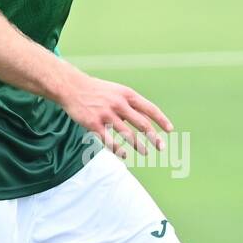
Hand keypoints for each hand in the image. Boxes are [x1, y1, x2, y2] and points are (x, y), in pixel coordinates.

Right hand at [58, 69, 172, 158]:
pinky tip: (125, 155)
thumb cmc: (99, 91)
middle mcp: (119, 104)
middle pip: (142, 124)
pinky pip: (109, 141)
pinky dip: (119, 150)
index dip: (161, 120)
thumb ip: (132, 106)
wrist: (72, 87)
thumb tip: (149, 121)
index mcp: (127, 95)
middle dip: (153, 137)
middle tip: (161, 147)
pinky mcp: (94, 124)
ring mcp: (106, 115)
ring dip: (139, 146)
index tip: (170, 130)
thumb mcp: (118, 92)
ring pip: (127, 135)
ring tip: (146, 153)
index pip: (149, 108)